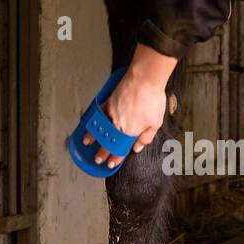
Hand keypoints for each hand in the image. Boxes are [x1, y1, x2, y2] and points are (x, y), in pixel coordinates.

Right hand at [82, 44, 177, 167]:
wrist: (144, 79)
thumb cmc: (152, 98)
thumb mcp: (155, 122)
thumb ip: (146, 137)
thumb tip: (138, 147)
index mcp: (130, 132)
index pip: (121, 149)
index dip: (115, 158)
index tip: (111, 164)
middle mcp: (119, 125)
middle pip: (108, 142)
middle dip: (102, 152)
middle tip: (97, 159)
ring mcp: (111, 113)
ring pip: (100, 129)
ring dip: (93, 137)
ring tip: (88, 143)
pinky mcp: (108, 102)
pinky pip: (98, 114)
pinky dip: (94, 121)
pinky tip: (91, 123)